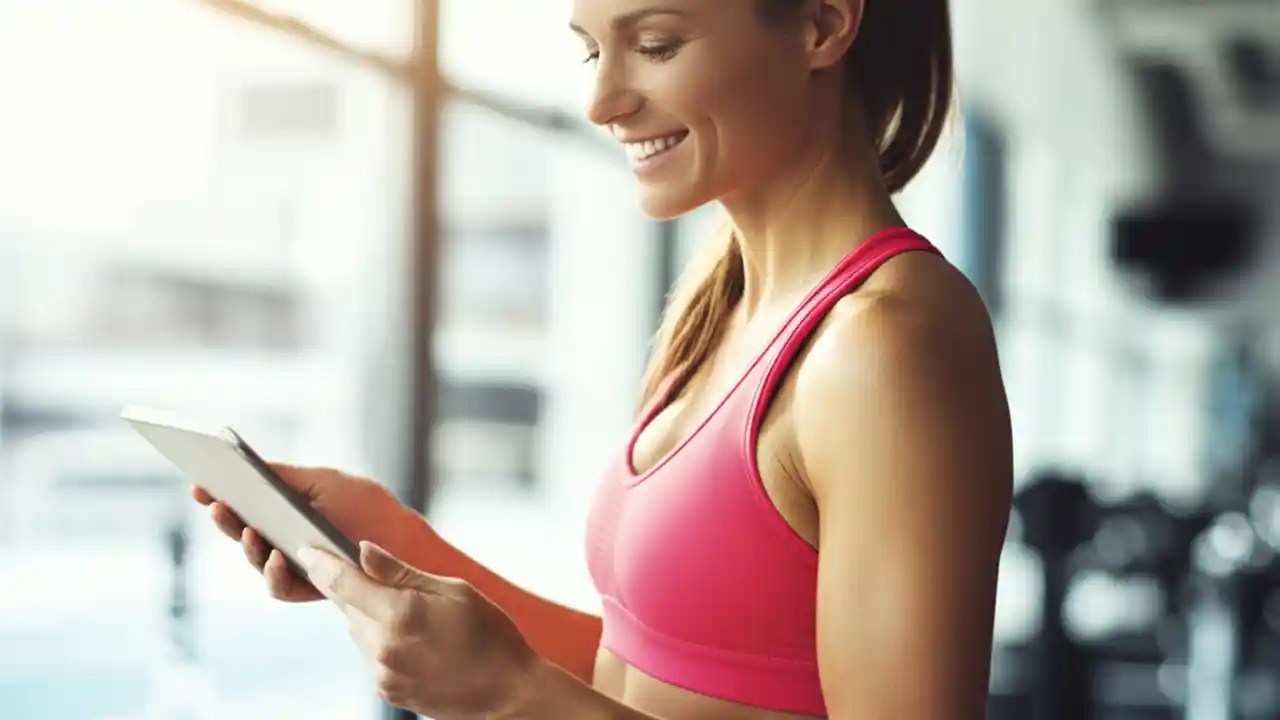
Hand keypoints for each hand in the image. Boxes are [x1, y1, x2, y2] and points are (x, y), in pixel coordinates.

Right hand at [191, 463, 422, 601]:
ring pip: (255, 559)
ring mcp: (291, 564)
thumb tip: (246, 463)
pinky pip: (280, 586)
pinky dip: (273, 573)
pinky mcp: (307, 586)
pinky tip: (275, 557)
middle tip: (213, 501)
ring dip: (246, 545)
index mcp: (281, 508)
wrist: (401, 538)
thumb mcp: (323, 482)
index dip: (217, 493)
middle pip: (241, 530)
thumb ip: (285, 477)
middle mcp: (280, 537)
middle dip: (224, 517)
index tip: (198, 481)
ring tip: (248, 529)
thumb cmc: (365, 505)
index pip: (241, 501)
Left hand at [297, 541, 539, 719]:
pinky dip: (384, 641)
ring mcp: (383, 672)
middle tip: (397, 587)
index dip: (320, 564)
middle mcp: (384, 646)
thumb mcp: (453, 590)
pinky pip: (372, 654)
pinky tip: (419, 642)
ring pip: (359, 631)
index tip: (307, 551)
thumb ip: (401, 572)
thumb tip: (362, 551)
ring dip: (373, 617)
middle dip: (361, 590)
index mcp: (401, 613)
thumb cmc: (490, 635)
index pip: (342, 583)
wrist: (507, 692)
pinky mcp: (387, 690)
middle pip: (349, 606)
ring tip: (417, 619)